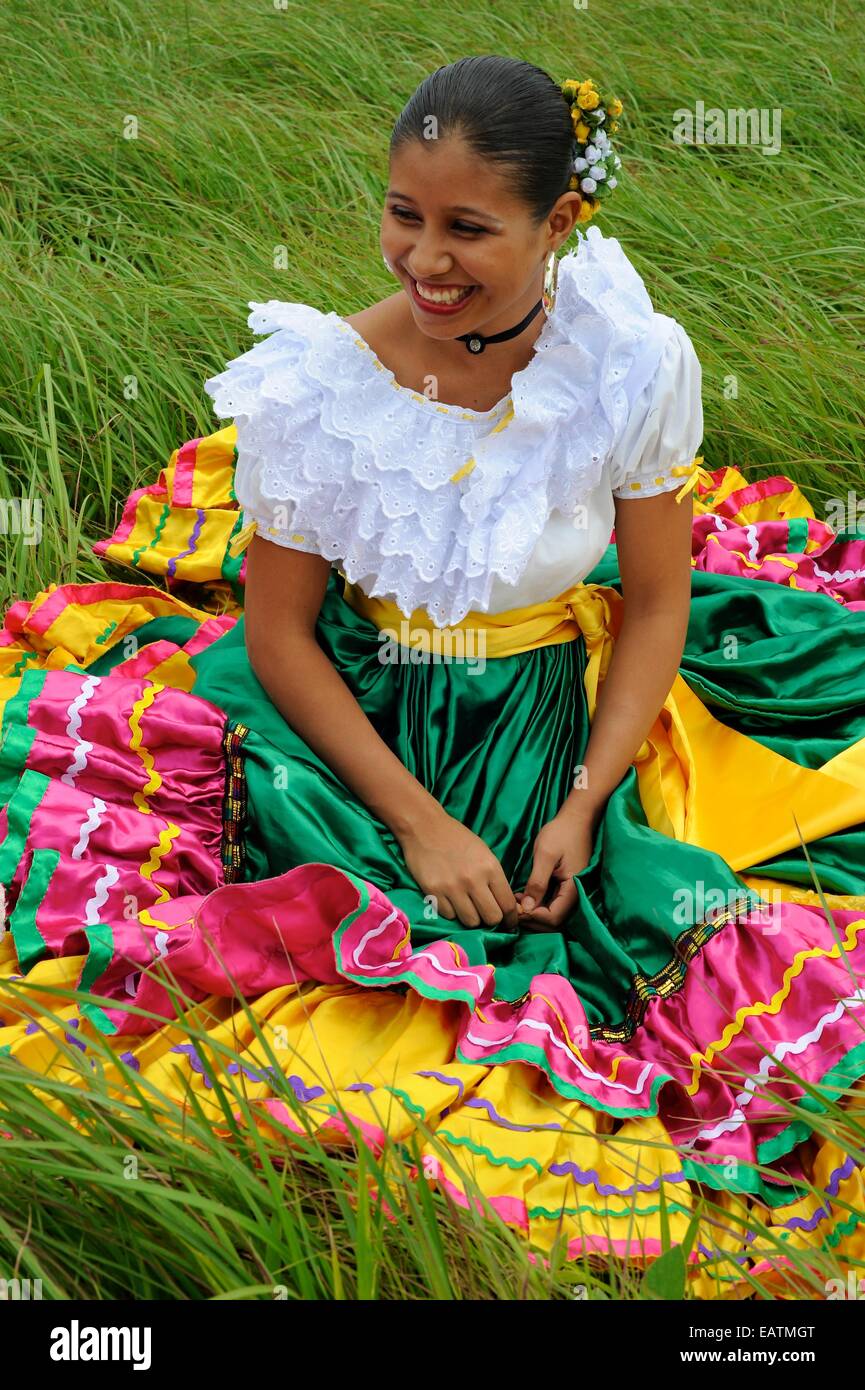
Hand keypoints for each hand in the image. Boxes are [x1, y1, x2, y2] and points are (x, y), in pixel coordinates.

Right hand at [397, 808, 518, 928]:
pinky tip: (450, 900)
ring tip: (467, 907)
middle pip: (491, 918)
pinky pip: (449, 916)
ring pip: (471, 921)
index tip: (509, 922)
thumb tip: (506, 905)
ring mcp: (452, 887)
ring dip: (471, 917)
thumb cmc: (457, 838)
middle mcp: (473, 880)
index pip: (507, 904)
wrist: (425, 826)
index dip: (511, 918)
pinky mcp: (433, 892)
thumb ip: (495, 879)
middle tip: (485, 913)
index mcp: (490, 868)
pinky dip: (452, 912)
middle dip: (491, 919)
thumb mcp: (484, 853)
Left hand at [515, 807, 596, 928]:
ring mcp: (571, 894)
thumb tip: (527, 908)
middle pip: (553, 922)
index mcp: (574, 890)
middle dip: (531, 919)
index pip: (554, 917)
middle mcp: (575, 897)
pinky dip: (537, 908)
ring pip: (552, 917)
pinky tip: (523, 898)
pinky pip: (552, 907)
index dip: (533, 917)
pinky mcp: (566, 890)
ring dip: (533, 915)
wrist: (575, 820)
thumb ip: (537, 882)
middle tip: (512, 908)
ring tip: (516, 902)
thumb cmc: (561, 834)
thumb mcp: (546, 855)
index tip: (515, 908)